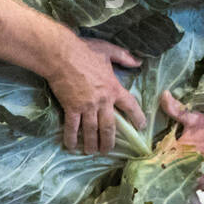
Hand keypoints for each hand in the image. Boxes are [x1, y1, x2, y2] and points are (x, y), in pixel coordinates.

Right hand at [47, 37, 145, 153]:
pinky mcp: (71, 108)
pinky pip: (72, 127)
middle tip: (108, 151)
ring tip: (91, 152)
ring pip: (92, 130)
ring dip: (92, 144)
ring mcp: (87, 106)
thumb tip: (138, 62)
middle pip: (109, 127)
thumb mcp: (108, 50)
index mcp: (113, 88)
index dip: (137, 117)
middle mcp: (102, 101)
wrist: (62, 55)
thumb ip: (124, 57)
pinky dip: (72, 138)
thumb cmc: (85, 50)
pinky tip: (71, 146)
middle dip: (109, 141)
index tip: (140, 127)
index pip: (130, 106)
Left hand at [159, 91, 203, 191]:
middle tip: (164, 164)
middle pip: (167, 173)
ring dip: (178, 177)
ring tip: (179, 171)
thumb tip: (163, 95)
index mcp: (177, 152)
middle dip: (165, 169)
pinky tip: (192, 176)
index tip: (149, 158)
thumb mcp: (196, 118)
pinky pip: (193, 187)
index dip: (153, 159)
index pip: (157, 160)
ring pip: (180, 181)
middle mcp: (184, 168)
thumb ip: (176, 109)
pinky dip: (191, 182)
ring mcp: (195, 179)